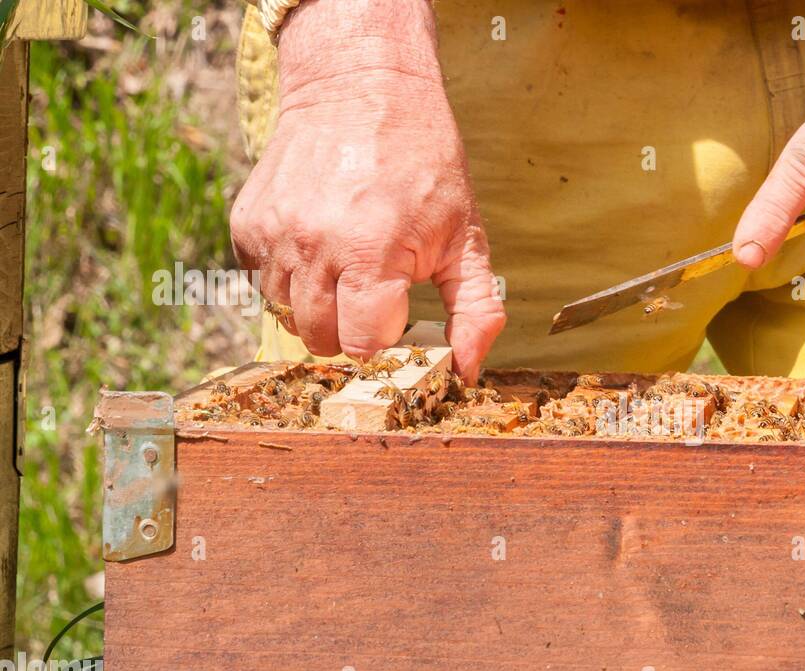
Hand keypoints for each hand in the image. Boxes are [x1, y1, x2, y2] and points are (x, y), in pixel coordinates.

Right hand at [230, 0, 504, 380]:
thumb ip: (475, 309)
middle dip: (352, 332)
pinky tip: (320, 251)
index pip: (362, 346)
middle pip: (322, 340)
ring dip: (319, 309)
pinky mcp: (248, 223)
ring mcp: (273, 234)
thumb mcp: (467, 235)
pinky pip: (261, 284)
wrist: (359, 85)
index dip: (386, 344)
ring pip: (288, 317)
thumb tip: (467, 370)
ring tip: (349, 272)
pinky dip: (290, 281)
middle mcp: (312, 246)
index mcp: (369, 253)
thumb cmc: (423, 162)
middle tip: (376, 300)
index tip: (402, 323)